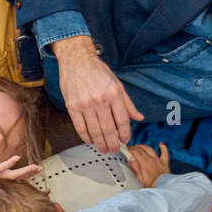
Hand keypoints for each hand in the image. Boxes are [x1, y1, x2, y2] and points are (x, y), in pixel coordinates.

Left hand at [0, 155, 41, 197]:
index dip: (23, 175)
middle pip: (16, 177)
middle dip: (28, 173)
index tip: (33, 172)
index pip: (12, 178)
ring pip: (12, 174)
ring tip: (35, 167)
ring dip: (24, 171)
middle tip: (40, 169)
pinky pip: (1, 166)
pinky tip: (17, 158)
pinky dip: (9, 163)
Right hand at [52, 36, 143, 153]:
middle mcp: (100, 100)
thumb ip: (128, 103)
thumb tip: (139, 117)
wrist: (76, 60)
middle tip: (115, 150)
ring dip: (100, 143)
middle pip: (109, 129)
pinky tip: (91, 140)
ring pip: (95, 131)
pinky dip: (86, 137)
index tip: (125, 140)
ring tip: (104, 149)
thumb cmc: (97, 71)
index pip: (122, 120)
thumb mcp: (117, 84)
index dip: (125, 133)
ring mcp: (85, 104)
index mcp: (114, 94)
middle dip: (113, 143)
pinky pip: (80, 127)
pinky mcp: (72, 107)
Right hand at [125, 142, 169, 188]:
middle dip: (135, 147)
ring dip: (144, 146)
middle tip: (131, 148)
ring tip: (139, 146)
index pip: (135, 152)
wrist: (162, 188)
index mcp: (144, 163)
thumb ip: (134, 167)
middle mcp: (151, 159)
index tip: (127, 149)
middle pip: (142, 149)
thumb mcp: (139, 177)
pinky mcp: (164, 162)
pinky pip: (164, 152)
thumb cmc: (151, 185)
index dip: (130, 149)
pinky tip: (160, 144)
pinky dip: (163, 147)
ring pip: (150, 149)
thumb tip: (130, 158)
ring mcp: (158, 160)